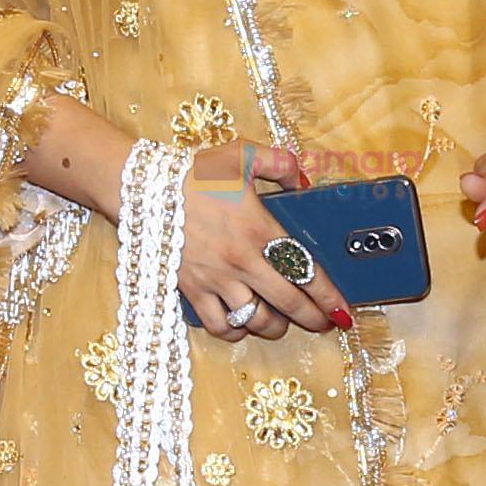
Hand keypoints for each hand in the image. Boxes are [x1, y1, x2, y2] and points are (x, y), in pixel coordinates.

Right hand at [181, 143, 352, 340]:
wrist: (143, 190)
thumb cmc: (193, 174)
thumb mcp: (242, 155)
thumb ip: (279, 163)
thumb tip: (302, 180)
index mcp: (259, 229)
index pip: (305, 271)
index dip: (328, 296)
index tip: (342, 310)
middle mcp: (241, 260)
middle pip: (288, 304)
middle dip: (313, 319)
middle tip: (324, 323)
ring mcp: (216, 279)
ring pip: (256, 320)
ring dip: (276, 327)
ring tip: (283, 322)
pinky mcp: (192, 290)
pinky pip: (219, 325)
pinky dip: (235, 330)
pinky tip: (242, 323)